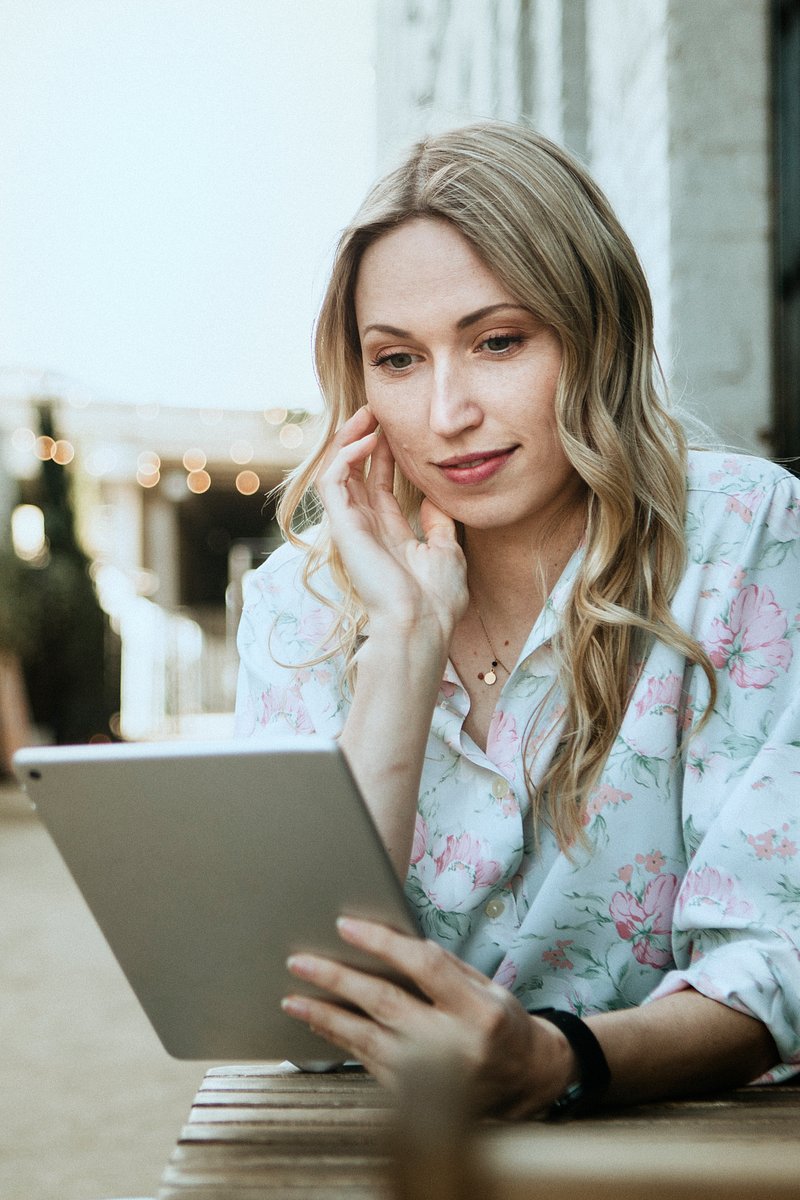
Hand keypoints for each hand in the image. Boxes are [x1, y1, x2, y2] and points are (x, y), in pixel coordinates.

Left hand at [281, 918, 567, 1118]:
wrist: (526, 1081)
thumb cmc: (500, 1023)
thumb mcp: (484, 986)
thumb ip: (441, 968)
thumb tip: (387, 944)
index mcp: (478, 1011)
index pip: (423, 966)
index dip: (382, 943)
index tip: (345, 925)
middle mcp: (455, 1047)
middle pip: (385, 1004)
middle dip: (337, 979)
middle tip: (301, 961)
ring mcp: (434, 1080)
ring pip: (367, 1040)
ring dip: (326, 1017)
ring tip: (293, 999)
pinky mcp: (415, 1100)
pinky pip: (369, 1064)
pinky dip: (341, 1043)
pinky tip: (321, 1026)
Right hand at [316, 407, 467, 642]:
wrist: (422, 623)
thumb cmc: (436, 599)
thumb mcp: (446, 552)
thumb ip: (438, 525)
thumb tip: (435, 502)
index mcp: (386, 534)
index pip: (377, 485)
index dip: (383, 455)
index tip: (395, 429)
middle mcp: (363, 527)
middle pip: (353, 472)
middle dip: (362, 439)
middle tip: (376, 411)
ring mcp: (350, 526)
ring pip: (336, 471)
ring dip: (349, 440)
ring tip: (367, 415)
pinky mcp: (342, 525)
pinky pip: (333, 481)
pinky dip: (346, 457)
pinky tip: (367, 440)